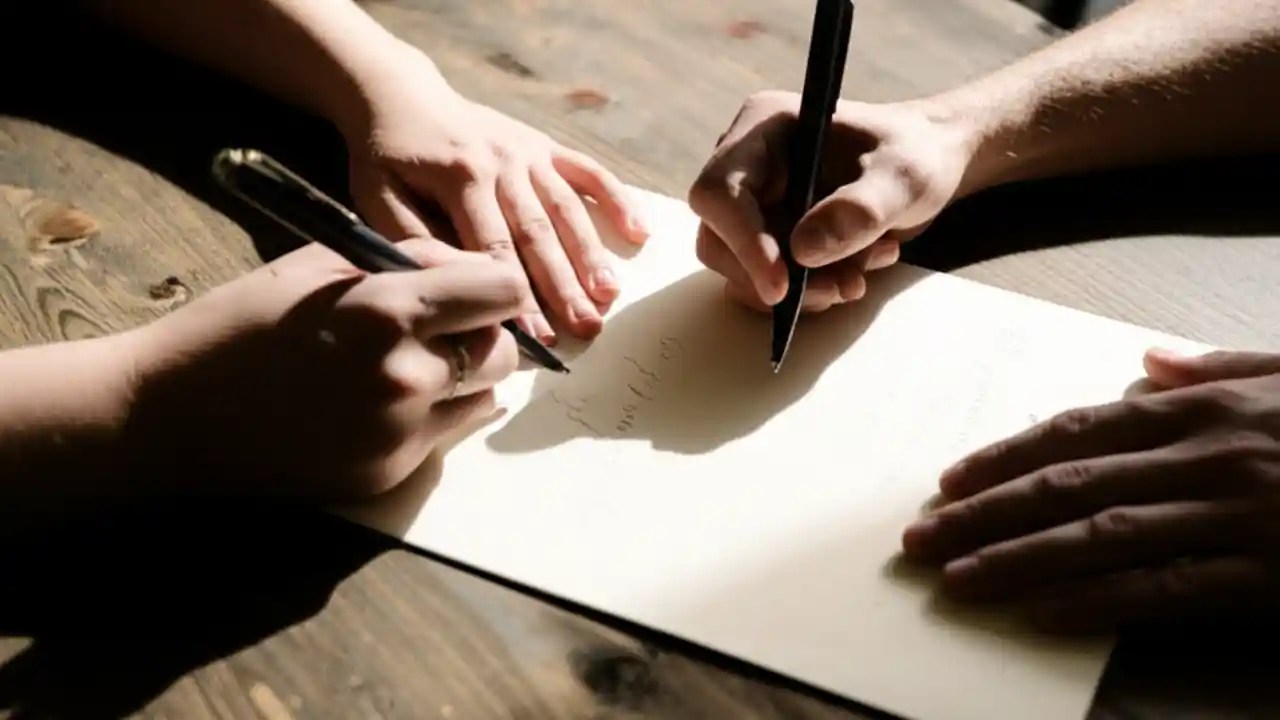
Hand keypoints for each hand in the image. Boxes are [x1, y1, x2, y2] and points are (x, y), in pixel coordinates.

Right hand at [122, 238, 525, 498]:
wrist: (172, 414)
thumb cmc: (239, 324)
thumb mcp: (321, 265)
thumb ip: (406, 261)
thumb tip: (467, 269)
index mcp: (389, 311)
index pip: (503, 292)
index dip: (491, 285)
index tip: (472, 287)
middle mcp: (407, 377)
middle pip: (504, 353)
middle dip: (481, 334)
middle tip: (439, 326)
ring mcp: (401, 434)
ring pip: (483, 398)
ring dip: (462, 377)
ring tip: (406, 364)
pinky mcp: (389, 475)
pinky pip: (444, 436)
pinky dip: (429, 414)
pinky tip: (377, 400)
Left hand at [342, 47, 647, 343]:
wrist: (400, 95)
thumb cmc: (385, 157)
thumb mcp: (376, 198)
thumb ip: (411, 240)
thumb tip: (453, 283)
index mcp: (461, 178)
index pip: (495, 249)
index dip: (517, 296)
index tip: (537, 337)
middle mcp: (503, 163)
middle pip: (539, 234)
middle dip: (565, 284)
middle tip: (587, 327)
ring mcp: (529, 153)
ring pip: (568, 209)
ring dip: (592, 253)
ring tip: (610, 294)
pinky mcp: (545, 146)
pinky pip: (588, 171)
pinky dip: (617, 198)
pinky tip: (639, 232)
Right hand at [688, 90, 974, 311]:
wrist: (930, 165)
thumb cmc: (917, 154)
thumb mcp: (905, 177)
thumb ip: (860, 209)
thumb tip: (803, 250)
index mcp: (763, 128)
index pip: (720, 192)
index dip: (743, 242)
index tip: (782, 286)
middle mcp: (747, 165)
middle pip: (718, 240)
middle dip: (778, 277)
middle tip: (841, 288)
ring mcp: (754, 204)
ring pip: (740, 270)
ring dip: (800, 290)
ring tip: (858, 279)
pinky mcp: (768, 236)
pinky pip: (764, 281)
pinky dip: (807, 291)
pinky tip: (852, 273)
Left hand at [901, 348, 1279, 632]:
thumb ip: (1215, 370)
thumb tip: (1144, 365)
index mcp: (1206, 408)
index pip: (1077, 429)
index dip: (1004, 458)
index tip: (947, 483)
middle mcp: (1207, 457)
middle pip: (1069, 483)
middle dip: (985, 513)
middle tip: (920, 539)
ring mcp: (1236, 518)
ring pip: (1099, 537)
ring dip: (1016, 559)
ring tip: (954, 578)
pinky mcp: (1266, 579)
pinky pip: (1164, 591)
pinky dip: (1094, 602)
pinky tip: (1037, 612)